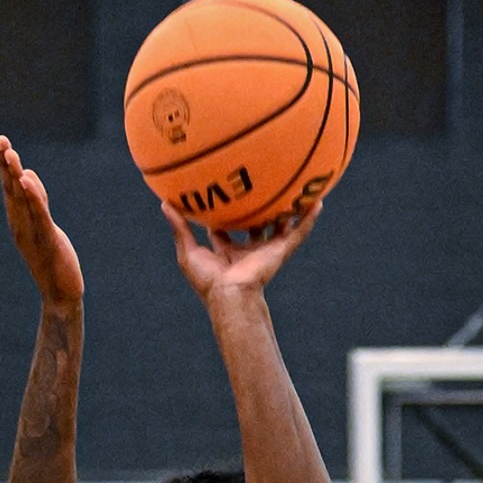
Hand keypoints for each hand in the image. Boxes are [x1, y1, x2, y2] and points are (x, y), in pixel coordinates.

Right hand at [0, 135, 84, 305]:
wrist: (61, 295)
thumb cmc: (53, 261)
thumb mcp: (44, 225)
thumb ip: (38, 202)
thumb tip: (28, 176)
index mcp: (18, 220)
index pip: (8, 186)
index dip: (2, 163)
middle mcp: (20, 224)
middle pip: (9, 188)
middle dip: (3, 162)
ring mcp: (32, 232)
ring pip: (21, 199)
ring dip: (14, 174)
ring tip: (9, 152)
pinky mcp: (47, 240)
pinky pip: (38, 214)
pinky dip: (33, 196)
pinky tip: (26, 180)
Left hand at [160, 201, 320, 306]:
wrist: (230, 294)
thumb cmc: (208, 280)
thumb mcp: (188, 251)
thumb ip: (180, 228)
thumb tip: (164, 204)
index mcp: (227, 253)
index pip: (225, 231)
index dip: (222, 215)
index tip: (222, 197)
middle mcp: (248, 250)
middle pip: (254, 227)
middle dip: (256, 211)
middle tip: (258, 188)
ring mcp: (266, 250)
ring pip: (278, 227)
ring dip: (286, 211)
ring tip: (293, 190)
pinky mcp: (280, 251)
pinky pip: (298, 232)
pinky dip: (308, 219)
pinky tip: (317, 202)